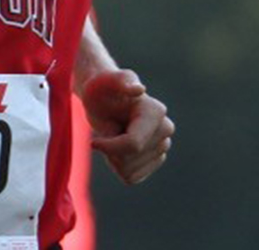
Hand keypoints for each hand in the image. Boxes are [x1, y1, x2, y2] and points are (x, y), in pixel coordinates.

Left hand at [81, 69, 172, 183]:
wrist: (104, 100)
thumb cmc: (102, 89)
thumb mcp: (104, 82)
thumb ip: (120, 81)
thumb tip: (139, 89)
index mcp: (155, 111)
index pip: (133, 145)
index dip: (108, 146)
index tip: (93, 140)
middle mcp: (165, 129)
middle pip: (130, 160)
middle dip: (112, 151)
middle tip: (108, 132)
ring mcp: (163, 145)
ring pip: (130, 171)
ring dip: (114, 159)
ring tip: (114, 138)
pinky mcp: (156, 159)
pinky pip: (132, 178)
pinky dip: (119, 167)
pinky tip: (118, 149)